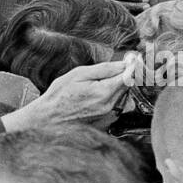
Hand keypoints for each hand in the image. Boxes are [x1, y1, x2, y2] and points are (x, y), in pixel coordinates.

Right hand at [2, 59, 131, 130]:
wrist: (48, 120)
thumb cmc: (60, 95)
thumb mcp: (79, 74)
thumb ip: (104, 69)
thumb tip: (124, 64)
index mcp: (105, 93)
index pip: (130, 76)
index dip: (134, 66)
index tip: (134, 59)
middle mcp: (111, 107)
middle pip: (128, 87)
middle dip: (125, 76)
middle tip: (112, 70)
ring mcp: (110, 118)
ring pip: (124, 97)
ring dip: (118, 88)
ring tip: (97, 87)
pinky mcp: (108, 124)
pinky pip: (118, 107)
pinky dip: (113, 99)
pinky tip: (96, 99)